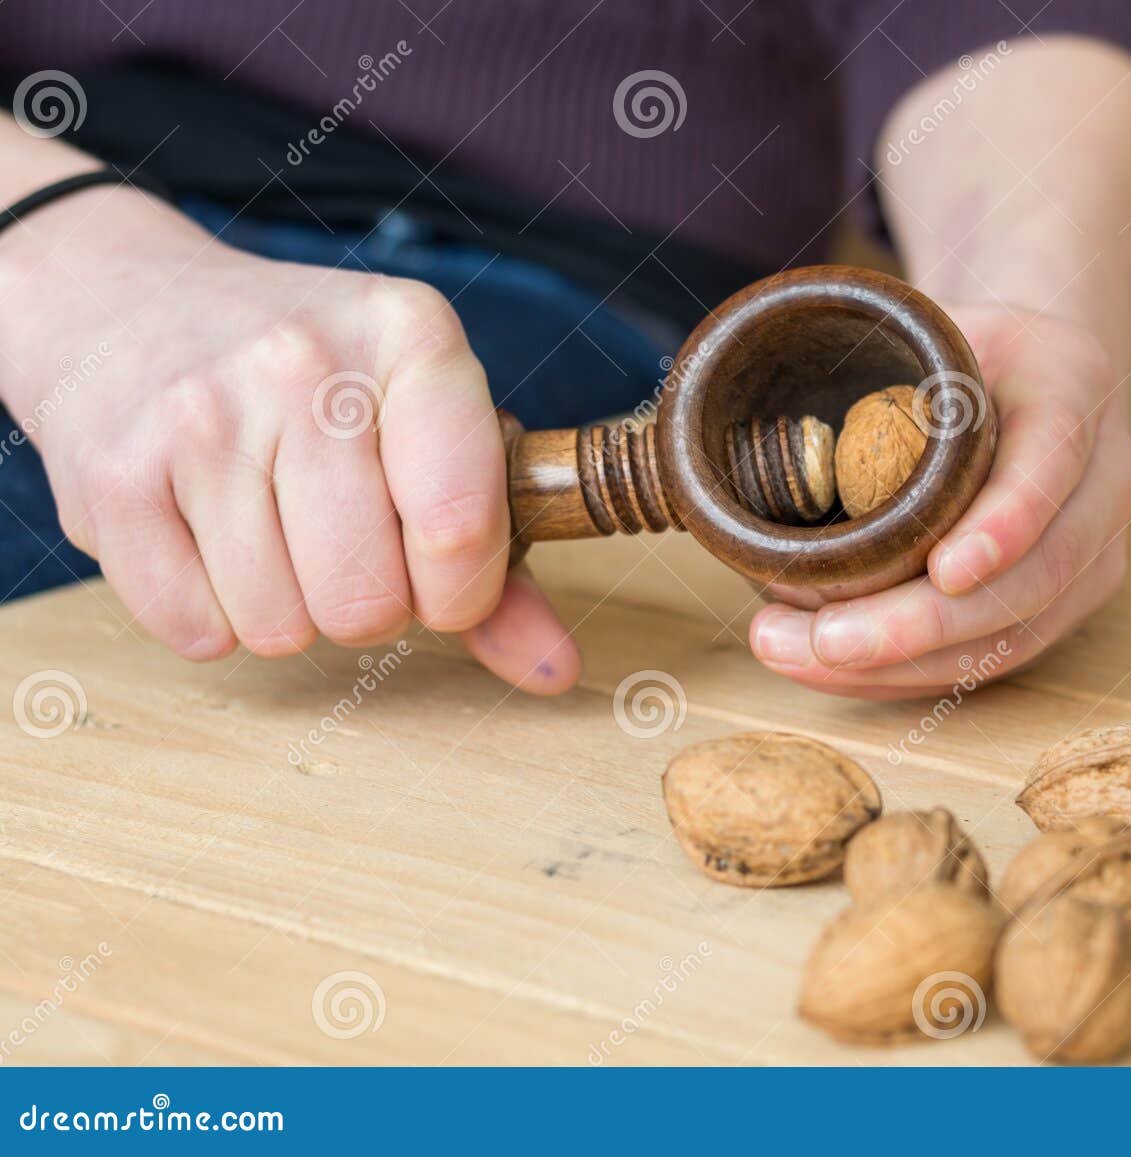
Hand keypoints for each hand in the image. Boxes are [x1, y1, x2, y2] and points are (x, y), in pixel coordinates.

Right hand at [0, 188, 578, 691]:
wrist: (120, 305)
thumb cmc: (311, 385)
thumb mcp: (423, 424)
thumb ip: (500, 553)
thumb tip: (556, 672)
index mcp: (412, 337)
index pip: (460, 526)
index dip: (460, 590)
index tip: (442, 573)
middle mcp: (304, 364)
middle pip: (369, 602)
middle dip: (368, 606)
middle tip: (343, 545)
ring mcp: (200, 415)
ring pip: (280, 627)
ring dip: (287, 608)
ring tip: (272, 529)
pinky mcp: (113, 474)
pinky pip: (194, 629)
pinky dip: (210, 612)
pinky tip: (207, 536)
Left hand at [747, 302, 1130, 697]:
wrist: (1035, 369)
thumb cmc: (964, 345)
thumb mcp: (931, 317)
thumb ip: (878, 355)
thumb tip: (737, 405)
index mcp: (1074, 388)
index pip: (1052, 465)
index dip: (1005, 525)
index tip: (945, 569)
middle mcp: (1104, 482)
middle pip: (1035, 579)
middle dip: (924, 624)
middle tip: (824, 639)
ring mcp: (1093, 553)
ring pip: (1013, 636)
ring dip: (903, 664)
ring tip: (795, 654)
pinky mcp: (1061, 606)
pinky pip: (991, 659)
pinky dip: (906, 674)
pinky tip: (829, 669)